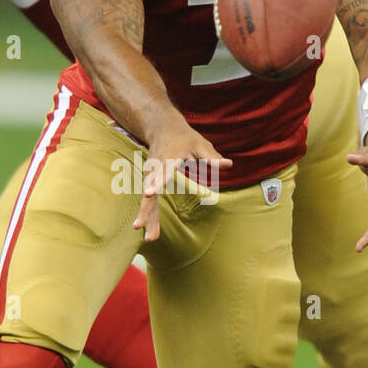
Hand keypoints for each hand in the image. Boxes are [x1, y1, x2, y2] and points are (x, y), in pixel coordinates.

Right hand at [133, 116, 231, 242]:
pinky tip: (148, 230)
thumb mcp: (201, 144)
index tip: (148, 192)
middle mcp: (155, 169)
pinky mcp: (150, 182)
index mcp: (168, 159)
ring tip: (150, 238)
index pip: (162, 172)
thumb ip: (212, 156)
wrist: (163, 128)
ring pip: (148, 200)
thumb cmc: (185, 137)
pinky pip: (149, 200)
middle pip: (149, 192)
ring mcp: (150, 176)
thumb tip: (228, 164)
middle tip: (138, 227)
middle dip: (145, 210)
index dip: (156, 182)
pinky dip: (148, 215)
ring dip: (147, 218)